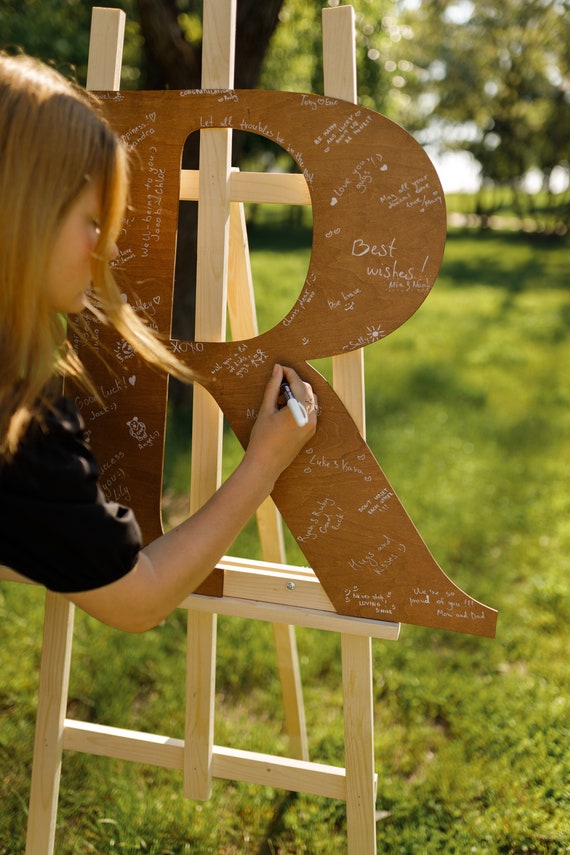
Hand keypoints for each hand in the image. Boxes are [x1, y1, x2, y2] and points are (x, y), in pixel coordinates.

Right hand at [244, 364, 316, 483]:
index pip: (298, 383)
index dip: (288, 373)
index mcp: (299, 411)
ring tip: (278, 400)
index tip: (279, 368)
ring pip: (309, 400)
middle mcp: (310, 417)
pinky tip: (283, 410)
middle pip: (307, 390)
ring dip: (297, 394)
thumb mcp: (266, 410)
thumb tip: (277, 369)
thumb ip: (273, 387)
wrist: (265, 465)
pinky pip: (308, 411)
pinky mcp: (310, 432)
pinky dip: (299, 405)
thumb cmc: (262, 438)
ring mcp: (312, 426)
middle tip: (277, 385)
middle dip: (293, 383)